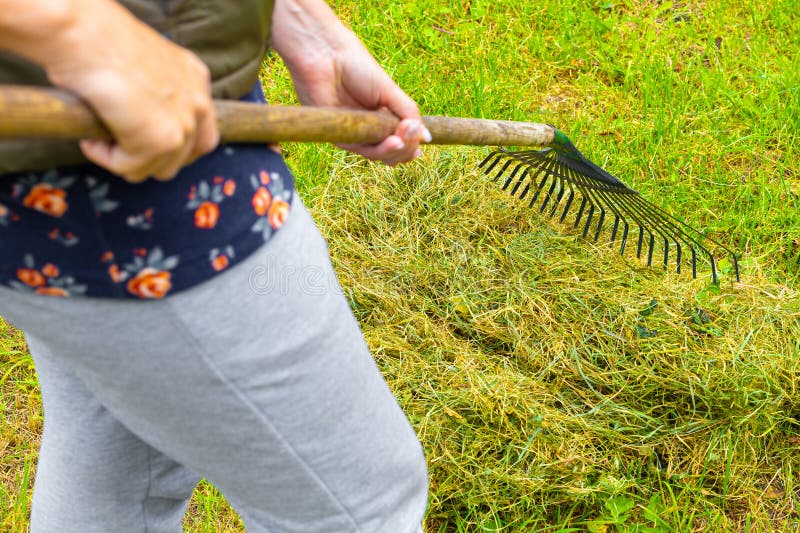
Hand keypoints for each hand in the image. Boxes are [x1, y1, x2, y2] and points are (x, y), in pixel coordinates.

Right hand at [42, 1, 218, 181]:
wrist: (82, 34)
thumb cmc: (97, 42)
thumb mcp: (142, 67)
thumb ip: (156, 95)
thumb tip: (142, 125)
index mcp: (195, 79)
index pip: (201, 133)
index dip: (174, 146)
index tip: (146, 145)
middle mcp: (198, 103)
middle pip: (185, 156)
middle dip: (152, 158)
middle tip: (120, 145)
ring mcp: (184, 123)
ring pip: (160, 168)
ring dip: (127, 159)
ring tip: (100, 137)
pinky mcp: (163, 141)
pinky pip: (131, 168)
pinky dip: (106, 158)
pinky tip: (91, 138)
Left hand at [272, 0, 429, 165]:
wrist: (328, 57)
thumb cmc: (358, 67)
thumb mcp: (390, 91)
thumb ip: (408, 114)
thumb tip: (426, 137)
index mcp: (383, 115)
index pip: (402, 140)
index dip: (412, 144)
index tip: (422, 137)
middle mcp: (370, 127)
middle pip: (392, 152)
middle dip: (406, 148)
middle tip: (409, 135)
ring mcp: (356, 133)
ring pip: (379, 155)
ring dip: (395, 152)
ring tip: (401, 140)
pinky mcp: (340, 137)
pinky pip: (362, 150)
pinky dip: (380, 149)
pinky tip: (392, 141)